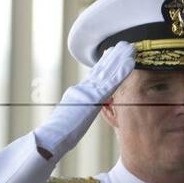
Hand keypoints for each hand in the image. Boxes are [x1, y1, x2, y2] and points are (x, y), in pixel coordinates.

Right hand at [35, 42, 135, 158]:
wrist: (52, 136)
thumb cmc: (59, 135)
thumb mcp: (71, 120)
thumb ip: (79, 111)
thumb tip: (82, 110)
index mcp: (78, 94)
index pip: (94, 76)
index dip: (104, 64)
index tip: (112, 54)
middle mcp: (83, 89)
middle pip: (101, 70)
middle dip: (113, 57)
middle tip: (124, 45)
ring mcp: (88, 92)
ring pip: (107, 72)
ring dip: (119, 60)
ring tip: (130, 49)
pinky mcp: (94, 97)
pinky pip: (111, 83)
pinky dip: (121, 72)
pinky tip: (131, 64)